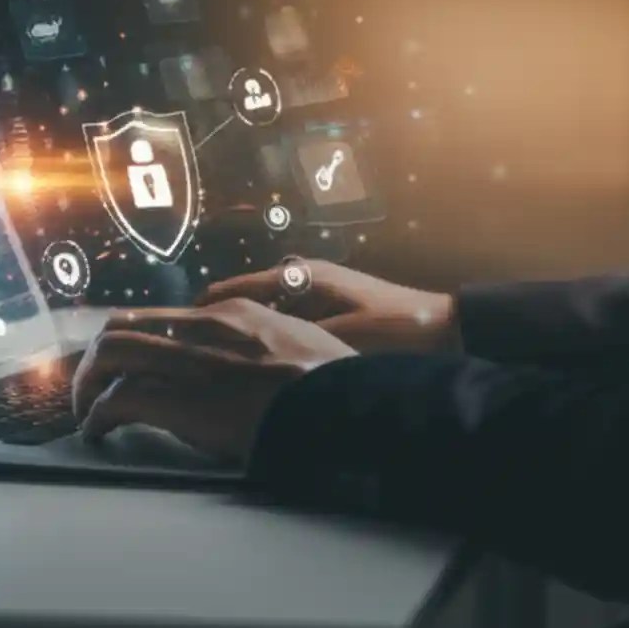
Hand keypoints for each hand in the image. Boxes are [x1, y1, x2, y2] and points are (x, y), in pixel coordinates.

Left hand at [72, 298, 355, 460]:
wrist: (349, 405)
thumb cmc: (337, 383)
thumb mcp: (303, 342)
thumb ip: (270, 344)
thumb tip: (263, 362)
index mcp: (231, 314)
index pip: (156, 316)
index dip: (126, 341)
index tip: (119, 365)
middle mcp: (202, 329)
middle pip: (120, 328)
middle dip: (95, 361)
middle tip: (90, 389)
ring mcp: (191, 363)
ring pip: (109, 356)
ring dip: (88, 387)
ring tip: (86, 413)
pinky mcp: (184, 401)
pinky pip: (119, 400)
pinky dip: (98, 417)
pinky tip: (97, 433)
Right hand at [198, 260, 457, 354]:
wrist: (444, 328)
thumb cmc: (396, 329)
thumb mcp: (345, 334)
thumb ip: (299, 337)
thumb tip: (256, 344)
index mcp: (306, 276)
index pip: (244, 286)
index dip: (213, 302)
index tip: (184, 318)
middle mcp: (306, 276)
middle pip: (248, 293)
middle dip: (220, 313)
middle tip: (191, 338)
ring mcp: (317, 289)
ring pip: (265, 305)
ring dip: (242, 322)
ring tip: (215, 347)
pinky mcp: (328, 305)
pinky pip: (284, 314)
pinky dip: (265, 328)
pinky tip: (255, 351)